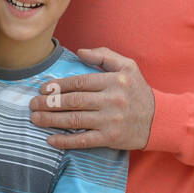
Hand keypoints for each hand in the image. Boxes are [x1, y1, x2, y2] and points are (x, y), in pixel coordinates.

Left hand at [27, 48, 154, 149]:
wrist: (160, 119)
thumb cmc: (138, 91)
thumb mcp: (128, 67)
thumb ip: (104, 55)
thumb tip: (80, 51)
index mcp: (115, 81)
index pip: (79, 82)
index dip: (58, 86)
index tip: (42, 88)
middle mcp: (112, 100)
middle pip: (73, 101)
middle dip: (49, 103)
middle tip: (32, 104)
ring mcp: (111, 121)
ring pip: (75, 120)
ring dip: (51, 120)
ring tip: (35, 118)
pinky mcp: (111, 138)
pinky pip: (84, 140)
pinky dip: (66, 141)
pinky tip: (50, 140)